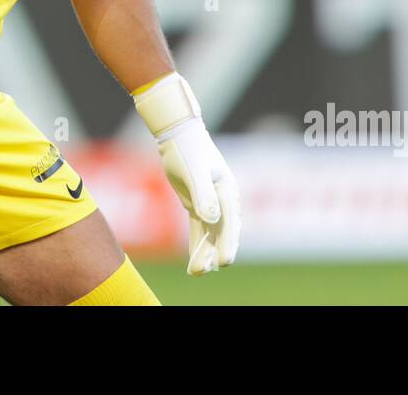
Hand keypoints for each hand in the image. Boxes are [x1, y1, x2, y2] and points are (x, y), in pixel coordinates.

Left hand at [134, 72, 240, 274]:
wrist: (178, 135)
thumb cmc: (188, 149)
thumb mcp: (194, 171)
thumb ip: (203, 195)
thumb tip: (212, 218)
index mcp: (227, 191)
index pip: (229, 222)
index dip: (227, 242)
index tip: (224, 260)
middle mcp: (222, 200)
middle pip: (222, 230)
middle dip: (218, 251)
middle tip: (212, 268)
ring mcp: (210, 203)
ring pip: (210, 232)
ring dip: (206, 251)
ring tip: (198, 271)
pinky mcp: (197, 204)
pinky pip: (199, 228)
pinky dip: (198, 243)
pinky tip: (195, 260)